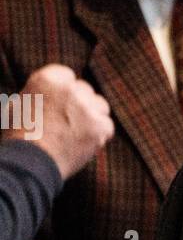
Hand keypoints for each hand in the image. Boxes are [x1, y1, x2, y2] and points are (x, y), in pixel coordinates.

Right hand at [9, 65, 113, 179]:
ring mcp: (86, 107)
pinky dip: (99, 135)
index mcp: (47, 79)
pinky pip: (107, 126)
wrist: (30, 164)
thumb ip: (37, 96)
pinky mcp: (99, 127)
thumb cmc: (18, 139)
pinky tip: (85, 143)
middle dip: (79, 103)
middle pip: (84, 89)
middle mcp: (69, 89)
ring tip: (78, 133)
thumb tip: (44, 97)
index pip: (66, 75)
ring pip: (100, 105)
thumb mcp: (18, 107)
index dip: (64, 91)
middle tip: (69, 121)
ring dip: (92, 116)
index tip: (61, 103)